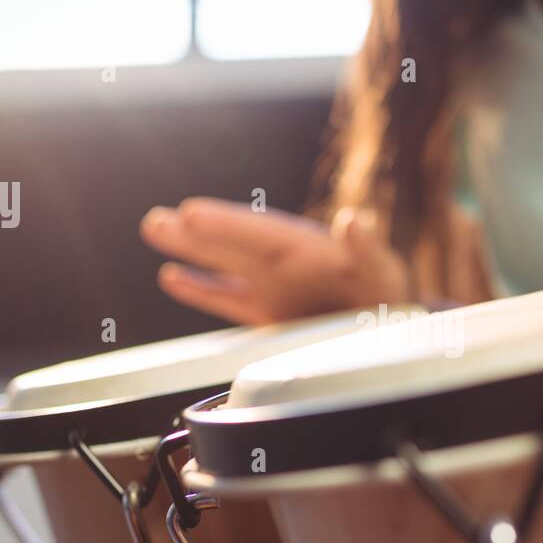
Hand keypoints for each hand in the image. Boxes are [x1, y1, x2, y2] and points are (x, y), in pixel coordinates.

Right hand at [140, 198, 410, 324]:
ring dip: (188, 249)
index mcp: (306, 249)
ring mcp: (271, 287)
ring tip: (153, 227)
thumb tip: (354, 219)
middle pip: (232, 242)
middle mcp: (282, 263)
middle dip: (199, 232)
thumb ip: (368, 249)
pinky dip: (199, 289)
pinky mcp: (266, 315)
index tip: (193, 213)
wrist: (389, 328)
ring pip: (221, 263)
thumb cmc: (387, 294)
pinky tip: (171, 276)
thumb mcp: (384, 272)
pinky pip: (225, 298)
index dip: (226, 224)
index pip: (259, 233)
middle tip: (160, 220)